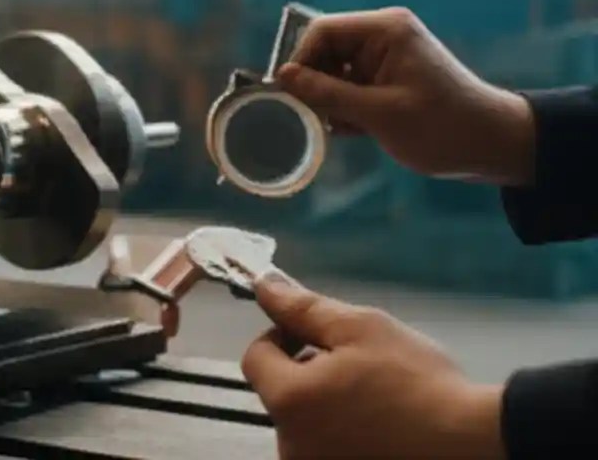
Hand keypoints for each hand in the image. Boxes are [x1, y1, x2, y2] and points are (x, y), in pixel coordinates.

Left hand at [242, 274, 504, 459]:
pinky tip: (382, 426)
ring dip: (327, 404)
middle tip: (356, 364)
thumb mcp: (362, 329)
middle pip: (281, 393)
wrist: (473, 444)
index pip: (255, 358)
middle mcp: (290, 444)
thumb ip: (304, 308)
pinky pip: (328, 447)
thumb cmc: (417, 382)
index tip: (314, 333)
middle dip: (308, 372)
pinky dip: (344, 433)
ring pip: (306, 423)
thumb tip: (262, 285)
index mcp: (288, 400)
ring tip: (375, 397)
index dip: (280, 336)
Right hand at [276, 7, 534, 184]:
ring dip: (329, 100)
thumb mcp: (378, 113)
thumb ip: (327, 94)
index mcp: (386, 30)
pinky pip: (350, 86)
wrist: (493, 146)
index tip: (289, 96)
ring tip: (340, 128)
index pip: (322, 31)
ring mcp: (386, 58)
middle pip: (325, 50)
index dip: (300, 61)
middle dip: (314, 84)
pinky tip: (353, 131)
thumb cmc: (441, 127)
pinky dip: (345, 108)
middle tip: (312, 117)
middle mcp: (384, 36)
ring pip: (334, 72)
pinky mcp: (388, 79)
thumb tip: (282, 77)